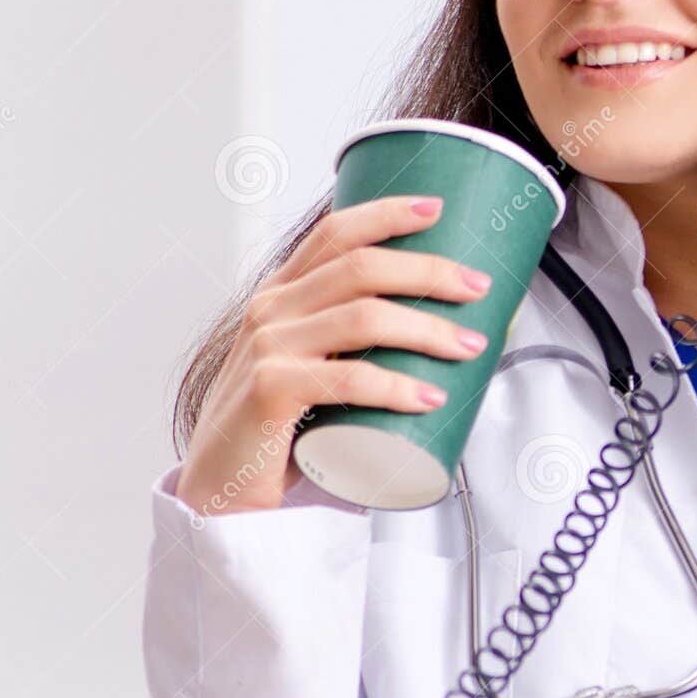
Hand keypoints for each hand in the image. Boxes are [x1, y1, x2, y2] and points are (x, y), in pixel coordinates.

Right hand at [175, 195, 494, 516]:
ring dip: (428, 329)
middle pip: (361, 267)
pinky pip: (349, 378)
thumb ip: (353, 346)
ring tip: (469, 346)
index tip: (436, 208)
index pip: (334, 234)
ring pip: (364, 317)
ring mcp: (267, 347)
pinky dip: (398, 386)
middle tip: (477, 287)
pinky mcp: (269, 391)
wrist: (220, 489)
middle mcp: (271, 310)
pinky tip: (430, 397)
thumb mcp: (312, 368)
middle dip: (429, 271)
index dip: (386, 213)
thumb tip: (444, 335)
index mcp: (281, 294)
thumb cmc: (277, 430)